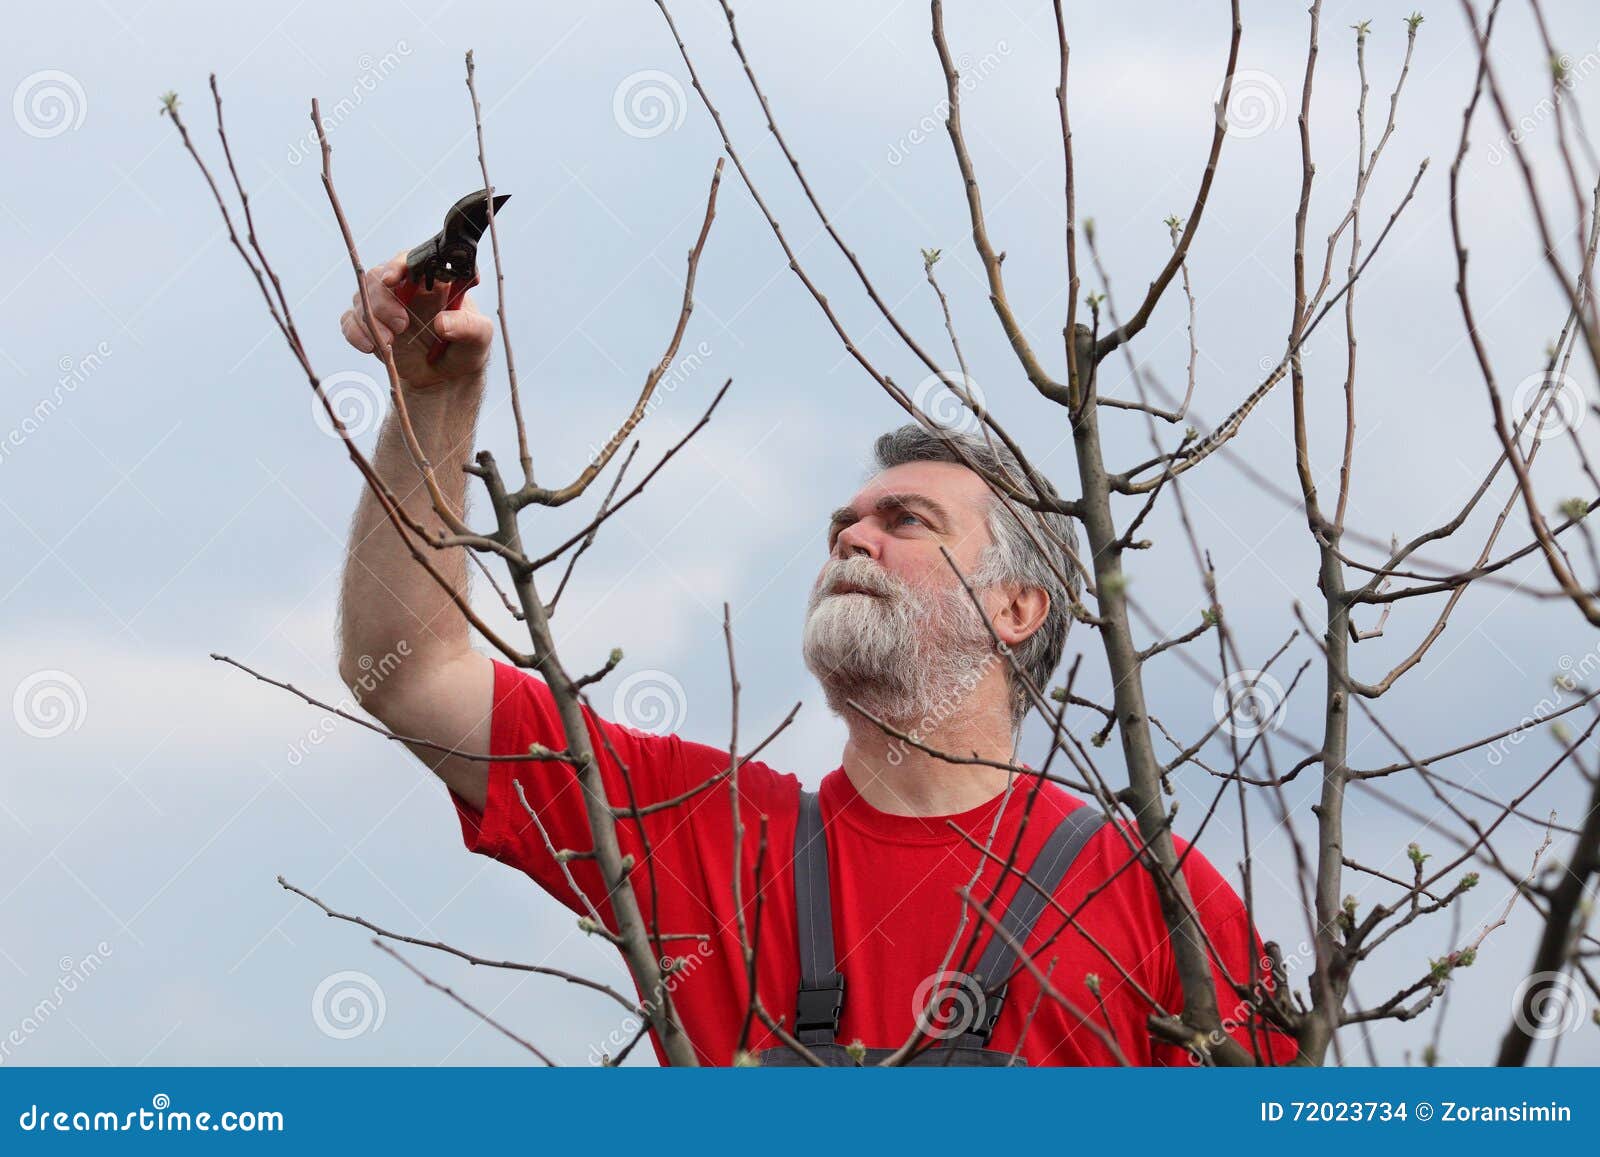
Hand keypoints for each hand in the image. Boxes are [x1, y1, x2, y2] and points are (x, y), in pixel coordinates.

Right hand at [339, 252, 493, 388]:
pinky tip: (371, 347)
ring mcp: (385, 306)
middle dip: (383, 300)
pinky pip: (349, 321)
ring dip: (370, 319)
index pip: (410, 260)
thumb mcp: (480, 337)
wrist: (447, 377)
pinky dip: (355, 333)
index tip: (391, 279)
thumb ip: (468, 326)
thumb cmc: (466, 348)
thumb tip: (442, 323)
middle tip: (401, 325)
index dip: (398, 265)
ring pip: (361, 297)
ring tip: (389, 342)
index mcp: (431, 280)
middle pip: (377, 277)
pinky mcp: (371, 326)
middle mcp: (404, 288)